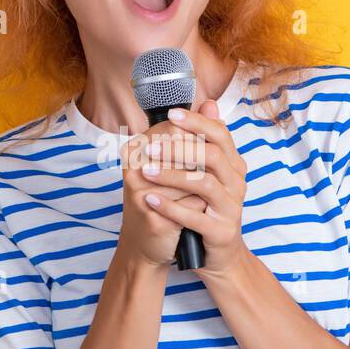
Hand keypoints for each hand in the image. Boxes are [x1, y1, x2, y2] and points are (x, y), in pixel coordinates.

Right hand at [117, 122, 208, 268]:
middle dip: (205, 160)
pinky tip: (201, 210)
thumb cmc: (162, 200)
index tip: (212, 147)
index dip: (200, 136)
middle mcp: (134, 167)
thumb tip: (212, 104)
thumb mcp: (176, 163)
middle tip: (215, 171)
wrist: (148, 244)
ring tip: (206, 193)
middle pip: (184, 150)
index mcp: (135, 149)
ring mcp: (141, 192)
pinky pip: (191, 204)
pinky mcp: (154, 216)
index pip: (175, 128)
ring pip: (192, 177)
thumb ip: (193, 133)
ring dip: (206, 185)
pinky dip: (202, 206)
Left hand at [135, 99, 249, 278]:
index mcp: (234, 166)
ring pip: (204, 183)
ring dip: (171, 175)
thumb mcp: (208, 173)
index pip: (219, 134)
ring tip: (145, 171)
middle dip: (178, 147)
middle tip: (149, 146)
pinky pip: (194, 217)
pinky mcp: (221, 231)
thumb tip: (208, 103)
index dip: (196, 122)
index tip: (171, 114)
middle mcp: (237, 184)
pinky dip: (170, 207)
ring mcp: (231, 208)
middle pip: (212, 155)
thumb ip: (205, 141)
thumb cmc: (208, 210)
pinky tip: (149, 198)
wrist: (220, 255)